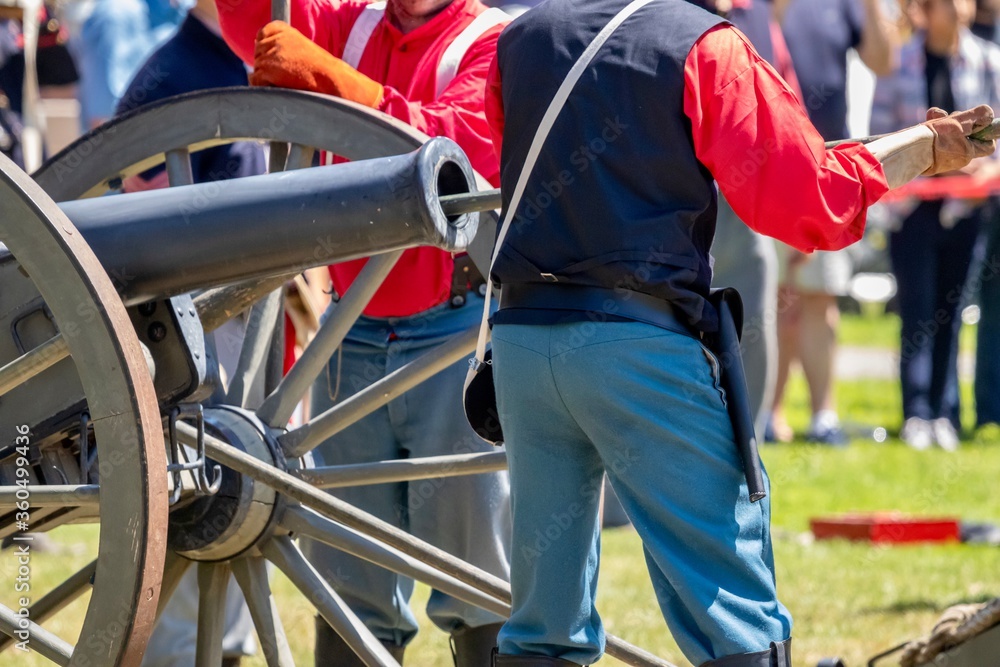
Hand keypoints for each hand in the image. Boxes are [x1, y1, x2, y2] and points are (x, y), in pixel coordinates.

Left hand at [251, 21, 383, 107]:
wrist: (330, 79)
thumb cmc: (320, 69)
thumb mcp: (300, 49)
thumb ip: (280, 47)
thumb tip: (255, 58)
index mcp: (282, 29)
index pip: (262, 35)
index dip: (267, 50)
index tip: (280, 60)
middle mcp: (274, 38)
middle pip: (258, 53)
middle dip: (267, 65)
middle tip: (287, 74)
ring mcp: (269, 53)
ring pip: (257, 69)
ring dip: (269, 78)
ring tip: (288, 81)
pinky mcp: (266, 69)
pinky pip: (256, 81)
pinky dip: (267, 87)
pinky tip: (283, 87)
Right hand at [921, 105, 995, 175]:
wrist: (905, 152)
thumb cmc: (934, 138)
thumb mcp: (959, 122)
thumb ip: (976, 116)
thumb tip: (989, 114)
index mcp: (967, 154)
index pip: (988, 146)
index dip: (985, 133)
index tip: (977, 123)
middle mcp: (956, 160)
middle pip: (967, 138)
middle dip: (959, 123)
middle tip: (951, 116)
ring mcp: (941, 160)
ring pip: (949, 137)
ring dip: (943, 123)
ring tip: (933, 116)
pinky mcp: (927, 159)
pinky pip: (935, 143)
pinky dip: (932, 132)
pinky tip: (927, 120)